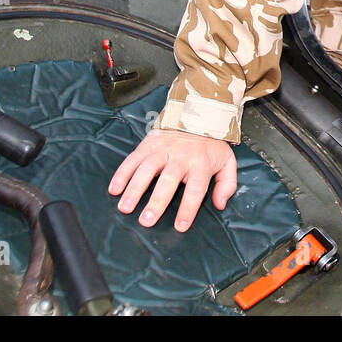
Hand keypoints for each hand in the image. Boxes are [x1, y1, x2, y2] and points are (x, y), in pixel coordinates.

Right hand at [108, 128, 236, 232]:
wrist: (196, 114)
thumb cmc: (210, 146)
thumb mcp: (227, 162)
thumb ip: (227, 184)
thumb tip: (220, 204)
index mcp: (201, 163)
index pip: (195, 189)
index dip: (188, 208)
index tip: (180, 226)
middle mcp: (181, 156)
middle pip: (168, 180)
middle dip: (157, 201)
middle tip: (146, 221)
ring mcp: (163, 149)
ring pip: (146, 169)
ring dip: (134, 189)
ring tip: (125, 208)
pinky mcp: (148, 144)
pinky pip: (132, 159)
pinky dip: (122, 174)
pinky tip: (114, 189)